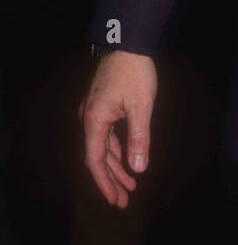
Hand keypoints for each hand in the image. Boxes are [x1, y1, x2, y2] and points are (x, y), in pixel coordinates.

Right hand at [78, 51, 157, 207]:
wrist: (130, 43)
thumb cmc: (135, 73)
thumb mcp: (141, 107)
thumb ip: (138, 139)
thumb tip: (138, 168)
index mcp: (94, 121)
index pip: (95, 161)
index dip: (105, 183)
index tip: (114, 200)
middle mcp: (89, 118)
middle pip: (98, 157)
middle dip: (111, 180)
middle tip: (123, 201)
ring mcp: (95, 111)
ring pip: (103, 146)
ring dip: (116, 166)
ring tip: (130, 185)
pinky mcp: (104, 105)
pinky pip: (108, 135)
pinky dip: (117, 150)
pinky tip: (128, 159)